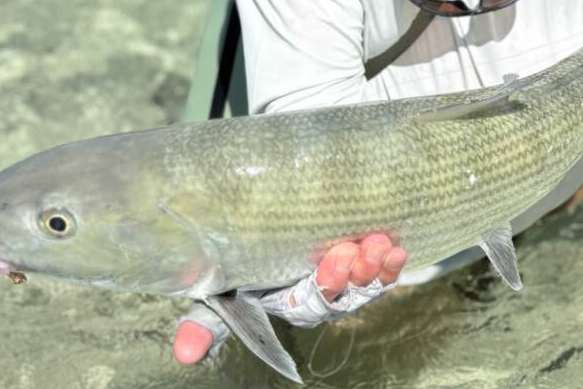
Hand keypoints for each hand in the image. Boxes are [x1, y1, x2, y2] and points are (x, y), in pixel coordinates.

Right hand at [172, 232, 406, 364]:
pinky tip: (397, 248)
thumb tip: (185, 355)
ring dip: (375, 267)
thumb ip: (205, 323)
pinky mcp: (363, 260)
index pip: (311, 302)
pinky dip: (391, 262)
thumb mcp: (218, 293)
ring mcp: (346, 279)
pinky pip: (381, 271)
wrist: (263, 226)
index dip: (326, 286)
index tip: (333, 264)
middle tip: (351, 250)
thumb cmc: (239, 264)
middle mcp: (321, 294)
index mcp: (290, 302)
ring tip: (381, 246)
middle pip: (343, 294)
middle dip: (352, 274)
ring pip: (366, 283)